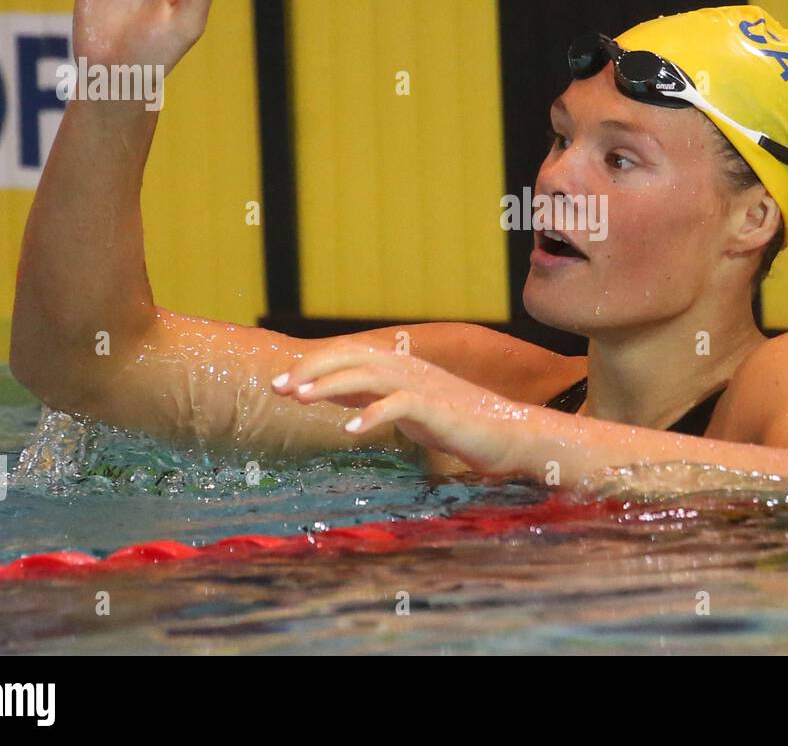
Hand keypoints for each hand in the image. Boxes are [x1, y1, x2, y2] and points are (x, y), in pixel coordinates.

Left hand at [271, 343, 527, 473]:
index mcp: (400, 366)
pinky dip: (373, 415)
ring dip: (331, 385)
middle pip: (352, 356)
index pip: (348, 354)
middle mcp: (408, 368)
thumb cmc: (458, 423)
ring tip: (300, 399)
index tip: (279, 384)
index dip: (312, 365)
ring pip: (369, 375)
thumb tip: (330, 392)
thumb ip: (372, 396)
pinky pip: (399, 405)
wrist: (510, 433)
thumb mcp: (406, 407)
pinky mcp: (438, 408)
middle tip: (277, 388)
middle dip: (312, 369)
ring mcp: (423, 386)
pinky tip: (350, 431)